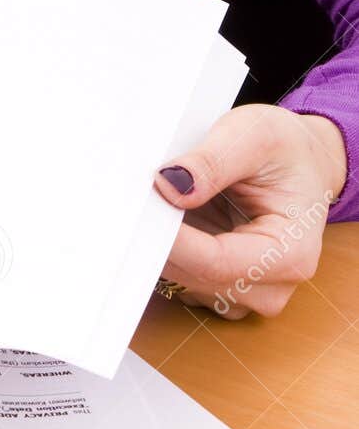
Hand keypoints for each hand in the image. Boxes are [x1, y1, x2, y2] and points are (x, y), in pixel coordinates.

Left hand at [153, 101, 345, 319]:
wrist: (301, 160)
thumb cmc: (285, 149)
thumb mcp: (254, 137)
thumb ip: (212, 162)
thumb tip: (169, 185)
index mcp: (290, 254)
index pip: (215, 263)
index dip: (171, 240)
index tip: (136, 213)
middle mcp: (270, 285)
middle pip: (194, 275)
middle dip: (157, 239)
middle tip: (127, 201)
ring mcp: (243, 291)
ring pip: (181, 279)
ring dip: (157, 244)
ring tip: (146, 203)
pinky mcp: (220, 284)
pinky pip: (178, 275)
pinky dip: (162, 247)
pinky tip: (158, 215)